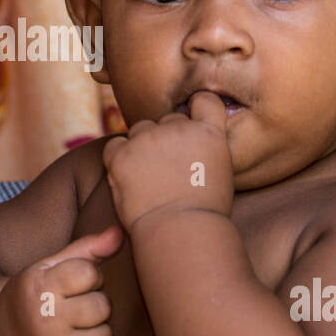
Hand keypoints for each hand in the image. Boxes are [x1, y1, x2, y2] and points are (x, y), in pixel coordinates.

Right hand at [0, 226, 123, 335]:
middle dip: (96, 303)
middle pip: (102, 306)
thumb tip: (120, 233)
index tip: (76, 283)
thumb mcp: (50, 267)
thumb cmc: (34, 296)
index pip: (90, 274)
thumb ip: (86, 248)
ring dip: (100, 330)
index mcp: (39, 287)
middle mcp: (45, 320)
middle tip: (78, 307)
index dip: (90, 276)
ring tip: (80, 327)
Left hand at [101, 91, 234, 229]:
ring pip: (141, 129)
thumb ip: (206, 150)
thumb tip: (193, 146)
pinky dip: (118, 158)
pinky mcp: (122, 154)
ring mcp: (148, 139)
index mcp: (208, 132)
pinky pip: (114, 146)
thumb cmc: (204, 215)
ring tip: (150, 179)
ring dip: (143, 146)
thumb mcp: (220, 174)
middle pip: (168, 120)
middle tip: (169, 170)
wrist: (181, 234)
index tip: (192, 124)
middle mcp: (178, 128)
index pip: (204, 100)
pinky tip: (129, 179)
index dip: (197, 109)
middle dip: (168, 139)